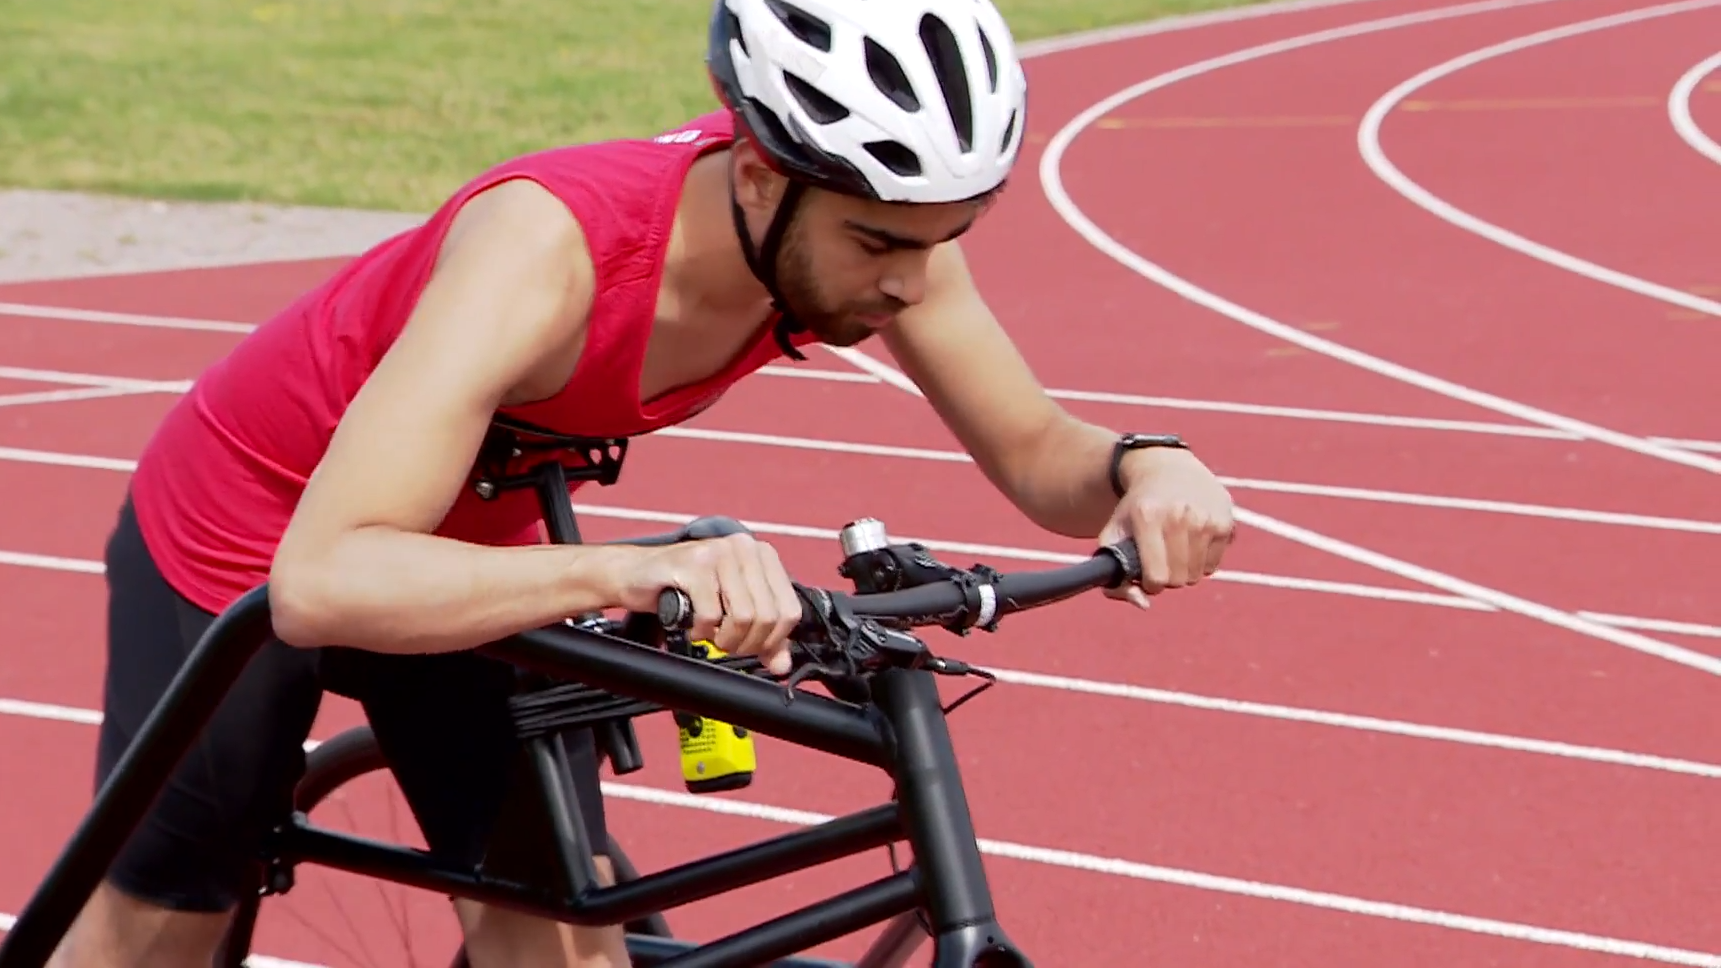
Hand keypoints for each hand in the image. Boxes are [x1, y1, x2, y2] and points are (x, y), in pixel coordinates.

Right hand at [610, 533, 802, 674]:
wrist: (636, 575)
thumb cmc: (686, 590)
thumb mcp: (731, 612)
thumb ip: (761, 636)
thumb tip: (782, 666)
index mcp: (763, 555)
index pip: (790, 610)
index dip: (773, 639)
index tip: (752, 646)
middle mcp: (745, 548)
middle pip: (767, 617)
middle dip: (745, 643)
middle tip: (725, 643)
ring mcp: (719, 553)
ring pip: (743, 617)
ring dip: (724, 639)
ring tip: (709, 634)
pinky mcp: (693, 564)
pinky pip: (710, 614)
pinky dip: (701, 630)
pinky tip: (691, 625)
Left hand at [1098, 448, 1235, 608]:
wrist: (1167, 469)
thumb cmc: (1135, 509)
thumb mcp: (1113, 536)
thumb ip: (1115, 578)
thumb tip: (1143, 604)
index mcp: (1148, 518)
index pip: (1156, 578)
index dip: (1149, 582)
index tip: (1145, 573)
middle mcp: (1179, 515)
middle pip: (1178, 580)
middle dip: (1167, 577)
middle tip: (1160, 557)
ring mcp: (1205, 517)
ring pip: (1196, 576)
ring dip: (1183, 570)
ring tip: (1174, 548)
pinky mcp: (1225, 521)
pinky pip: (1213, 566)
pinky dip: (1201, 561)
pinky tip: (1191, 540)